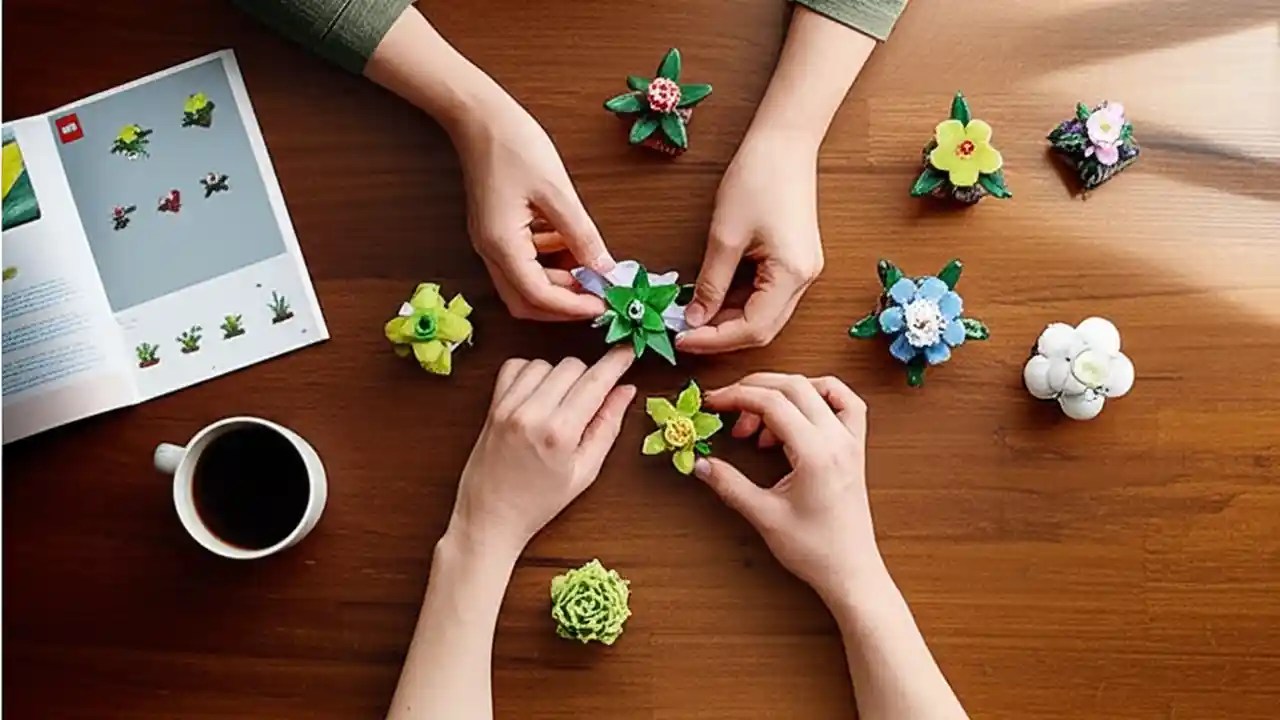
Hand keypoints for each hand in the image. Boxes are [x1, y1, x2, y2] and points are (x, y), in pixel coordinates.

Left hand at [447, 349, 636, 558]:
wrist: (490, 517)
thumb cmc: (540, 502)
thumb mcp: (585, 471)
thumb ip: (608, 426)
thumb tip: (626, 390)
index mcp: (559, 433)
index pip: (595, 381)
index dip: (616, 362)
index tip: (628, 351)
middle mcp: (531, 413)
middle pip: (572, 365)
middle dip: (588, 376)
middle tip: (590, 401)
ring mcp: (508, 407)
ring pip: (545, 363)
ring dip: (559, 375)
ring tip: (561, 403)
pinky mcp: (492, 405)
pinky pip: (515, 367)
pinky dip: (531, 373)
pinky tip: (537, 395)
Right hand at [453, 94, 614, 320]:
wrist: (478, 116)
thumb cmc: (513, 144)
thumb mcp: (557, 191)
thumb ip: (581, 234)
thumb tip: (604, 267)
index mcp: (502, 244)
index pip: (539, 295)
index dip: (573, 307)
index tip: (604, 304)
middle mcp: (491, 251)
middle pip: (526, 301)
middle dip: (563, 305)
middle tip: (598, 296)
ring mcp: (491, 242)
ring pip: (525, 284)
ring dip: (558, 283)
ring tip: (590, 269)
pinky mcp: (497, 230)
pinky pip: (523, 260)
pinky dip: (549, 261)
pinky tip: (570, 243)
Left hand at [676, 132, 823, 352]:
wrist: (784, 142)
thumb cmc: (757, 177)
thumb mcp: (724, 235)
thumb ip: (710, 283)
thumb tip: (695, 319)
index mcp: (793, 274)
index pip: (753, 328)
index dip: (715, 340)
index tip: (682, 338)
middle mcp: (805, 279)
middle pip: (762, 328)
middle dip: (721, 335)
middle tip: (684, 333)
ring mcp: (803, 271)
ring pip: (764, 314)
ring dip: (729, 319)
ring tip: (693, 315)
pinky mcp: (795, 261)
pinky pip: (766, 295)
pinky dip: (738, 301)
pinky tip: (712, 297)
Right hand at [695, 374, 880, 600]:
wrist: (851, 570)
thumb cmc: (814, 550)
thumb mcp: (765, 516)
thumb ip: (730, 484)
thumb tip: (700, 463)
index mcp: (816, 454)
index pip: (772, 402)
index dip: (736, 396)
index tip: (712, 402)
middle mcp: (838, 439)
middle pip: (793, 386)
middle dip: (753, 389)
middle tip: (727, 408)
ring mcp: (851, 440)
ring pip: (818, 388)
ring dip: (782, 393)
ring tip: (758, 426)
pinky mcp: (856, 446)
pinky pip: (845, 401)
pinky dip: (819, 394)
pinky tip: (796, 412)